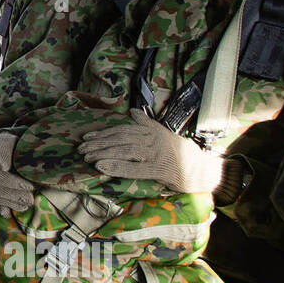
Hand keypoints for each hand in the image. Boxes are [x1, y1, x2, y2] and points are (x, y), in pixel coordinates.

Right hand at [0, 132, 35, 212]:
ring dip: (8, 202)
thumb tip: (1, 167)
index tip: (30, 186)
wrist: (13, 152)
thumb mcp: (14, 143)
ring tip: (25, 205)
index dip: (12, 182)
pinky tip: (12, 209)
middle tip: (29, 199)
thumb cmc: (17, 148)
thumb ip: (6, 151)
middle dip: (12, 194)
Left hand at [79, 108, 223, 193]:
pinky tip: (101, 167)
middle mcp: (152, 139)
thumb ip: (147, 123)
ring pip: (124, 151)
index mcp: (151, 131)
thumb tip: (134, 112)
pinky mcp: (158, 169)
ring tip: (87, 157)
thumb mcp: (163, 133)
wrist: (202, 168)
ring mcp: (155, 154)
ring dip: (103, 154)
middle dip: (98, 143)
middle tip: (81, 148)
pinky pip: (133, 168)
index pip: (122, 130)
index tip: (87, 137)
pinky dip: (116, 167)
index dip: (103, 133)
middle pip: (120, 139)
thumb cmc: (179, 152)